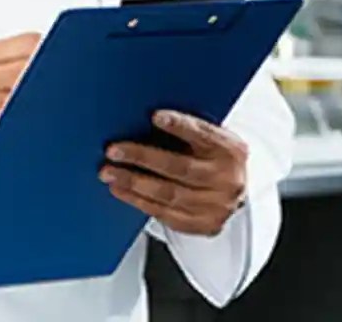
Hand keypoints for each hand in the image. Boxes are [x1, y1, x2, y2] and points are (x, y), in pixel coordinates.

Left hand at [102, 111, 249, 236]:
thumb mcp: (209, 140)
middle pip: (179, 167)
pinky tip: (120, 189)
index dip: (179, 125)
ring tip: (109, 172)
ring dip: (133, 182)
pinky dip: (137, 200)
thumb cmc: (210, 159)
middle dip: (142, 157)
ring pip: (168, 194)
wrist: (232, 195)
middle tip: (113, 150)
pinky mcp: (202, 224)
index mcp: (230, 151)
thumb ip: (186, 131)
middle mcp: (227, 179)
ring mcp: (216, 206)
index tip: (155, 116)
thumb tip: (142, 118)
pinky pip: (164, 213)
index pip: (204, 135)